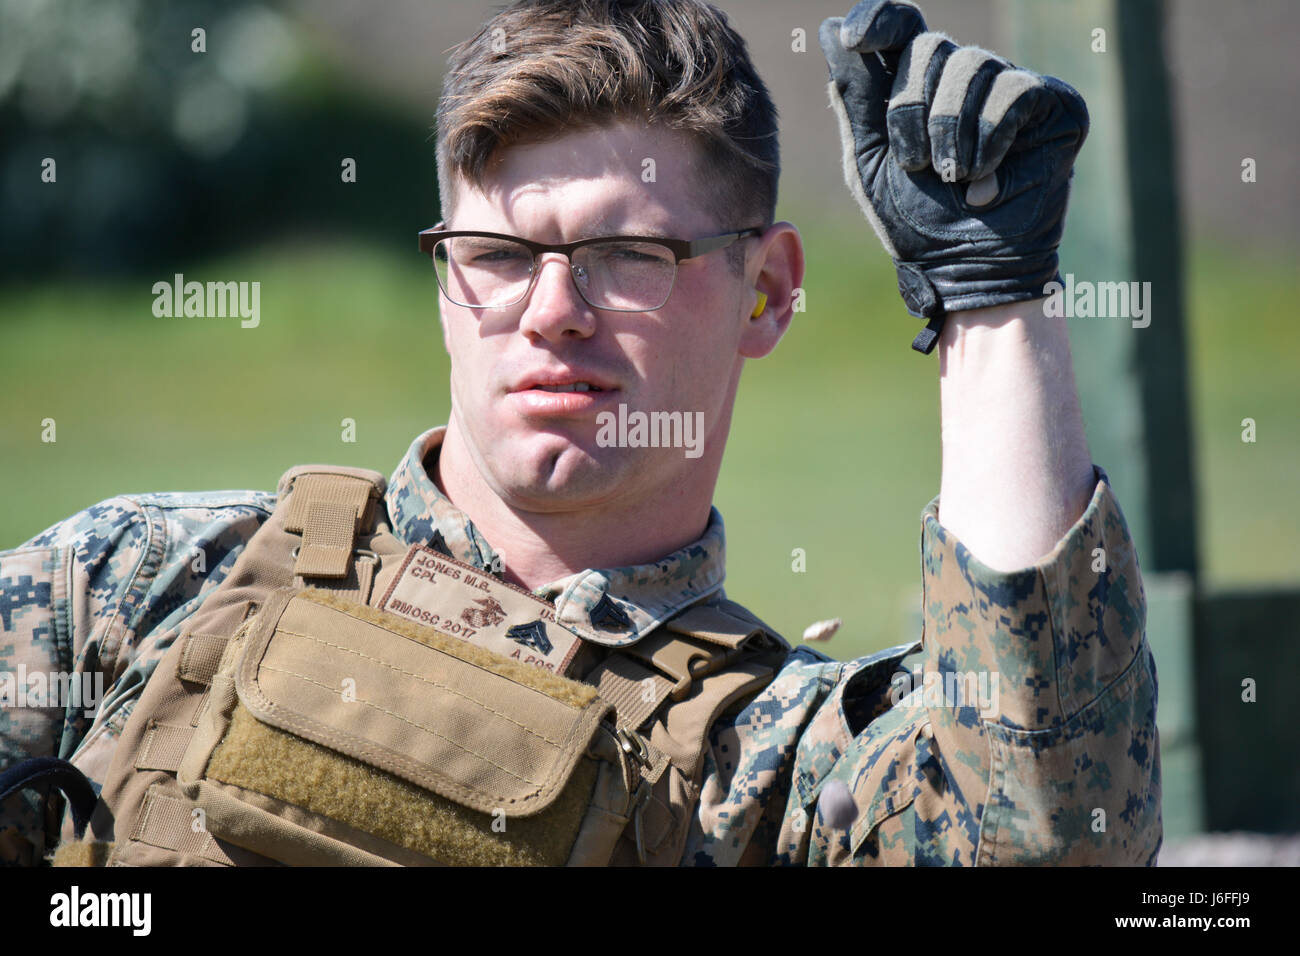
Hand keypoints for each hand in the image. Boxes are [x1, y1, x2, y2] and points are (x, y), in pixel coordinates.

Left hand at [819, 0, 1088, 352]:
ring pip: (971, 64)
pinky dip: (990, 140)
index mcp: (919, 84)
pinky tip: (986, 181)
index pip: (901, 24)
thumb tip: (832, 28)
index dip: (880, 20)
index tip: (857, 38)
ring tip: (954, 179)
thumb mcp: (869, 159)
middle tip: (918, 165)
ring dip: (949, 133)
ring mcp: (1011, 87)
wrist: (965, 269)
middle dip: (910, 110)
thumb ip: (854, 96)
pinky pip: (1013, 92)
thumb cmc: (915, 220)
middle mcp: (965, 77)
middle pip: (929, 45)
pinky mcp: (1054, 105)